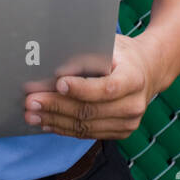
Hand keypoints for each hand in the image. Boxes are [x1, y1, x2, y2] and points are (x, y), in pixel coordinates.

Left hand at [23, 33, 155, 139]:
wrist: (148, 71)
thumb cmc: (123, 55)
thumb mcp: (111, 45)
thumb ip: (89, 55)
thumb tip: (56, 66)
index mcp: (134, 79)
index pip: (106, 88)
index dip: (81, 88)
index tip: (57, 83)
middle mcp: (134, 105)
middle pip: (90, 110)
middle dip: (56, 106)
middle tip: (31, 101)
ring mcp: (128, 123)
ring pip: (85, 126)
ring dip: (55, 121)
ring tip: (31, 114)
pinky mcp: (120, 133)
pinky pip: (87, 134)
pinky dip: (64, 129)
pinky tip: (46, 122)